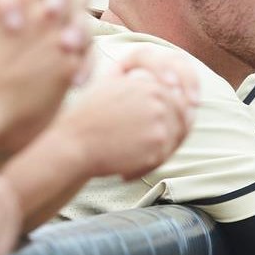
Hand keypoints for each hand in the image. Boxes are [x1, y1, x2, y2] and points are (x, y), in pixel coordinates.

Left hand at [0, 0, 92, 154]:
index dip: (8, 1)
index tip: (11, 25)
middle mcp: (25, 15)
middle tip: (51, 13)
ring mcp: (50, 35)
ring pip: (75, 15)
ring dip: (77, 23)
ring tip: (67, 45)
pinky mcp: (67, 61)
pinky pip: (86, 53)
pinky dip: (86, 63)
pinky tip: (76, 82)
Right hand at [43, 57, 196, 181]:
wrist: (72, 143)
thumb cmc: (86, 118)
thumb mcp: (111, 86)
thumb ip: (140, 83)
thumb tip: (169, 90)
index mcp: (150, 83)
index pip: (178, 103)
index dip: (169, 122)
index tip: (153, 136)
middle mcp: (160, 98)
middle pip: (182, 123)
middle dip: (168, 141)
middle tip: (145, 154)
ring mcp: (161, 121)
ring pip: (174, 143)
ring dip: (156, 156)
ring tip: (131, 163)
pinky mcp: (157, 144)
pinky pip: (162, 160)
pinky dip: (145, 169)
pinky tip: (125, 172)